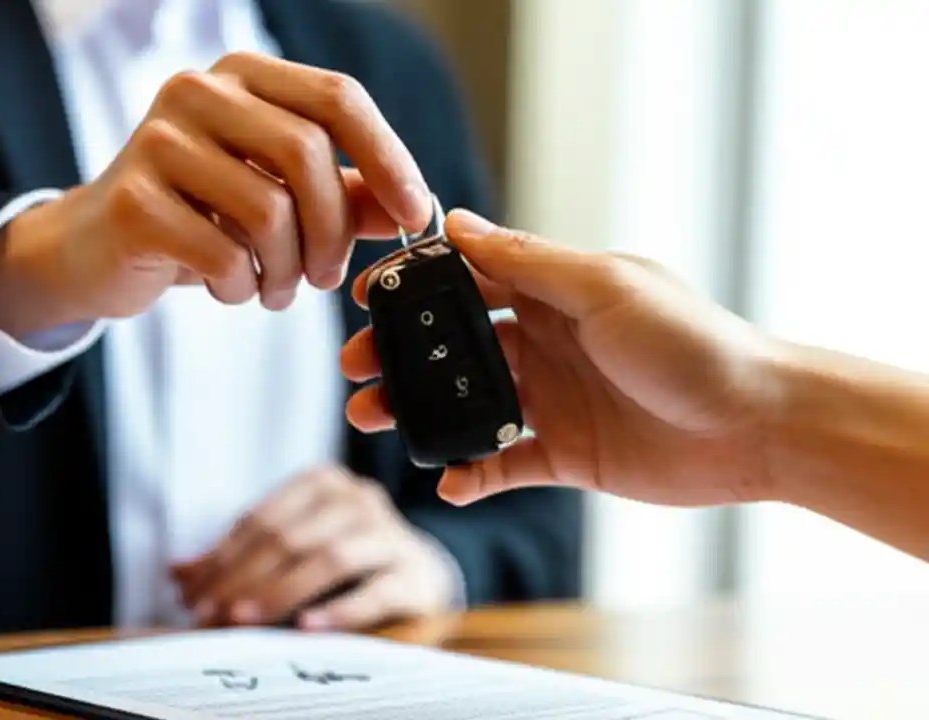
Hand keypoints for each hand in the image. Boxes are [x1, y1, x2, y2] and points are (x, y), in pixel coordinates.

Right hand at [0, 52, 428, 336]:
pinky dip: (241, 286)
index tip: (414, 215)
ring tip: (275, 290)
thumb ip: (341, 194)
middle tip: (328, 277)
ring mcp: (158, 141)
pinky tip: (232, 289)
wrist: (93, 249)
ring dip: (287, 269)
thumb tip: (409, 207)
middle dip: (333, 230)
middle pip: (306, 154)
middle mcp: (197, 93)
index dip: (387, 156)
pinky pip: (223, 252)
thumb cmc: (194, 216)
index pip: (335, 97)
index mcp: (241, 77)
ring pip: (268, 209)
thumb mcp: (272, 197)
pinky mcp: (133, 200)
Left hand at [172, 465, 457, 631]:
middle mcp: (357, 498)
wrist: (421, 576)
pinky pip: (375, 592)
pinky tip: (307, 627)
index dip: (220, 558)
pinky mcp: (415, 575)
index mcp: (321, 483)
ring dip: (279, 591)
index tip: (189, 595)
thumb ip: (239, 558)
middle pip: (288, 538)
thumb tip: (178, 574)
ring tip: (243, 620)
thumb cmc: (344, 559)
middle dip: (241, 579)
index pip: (260, 519)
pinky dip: (339, 610)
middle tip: (208, 615)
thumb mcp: (292, 548)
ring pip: (328, 558)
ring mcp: (390, 534)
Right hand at [341, 210, 785, 507]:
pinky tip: (445, 482)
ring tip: (375, 419)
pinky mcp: (565, 453)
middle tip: (355, 368)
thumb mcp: (606, 288)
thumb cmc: (693, 343)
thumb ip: (528, 262)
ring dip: (418, 411)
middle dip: (398, 354)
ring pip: (464, 403)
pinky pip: (501, 463)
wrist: (757, 426)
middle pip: (452, 345)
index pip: (467, 278)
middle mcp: (545, 341)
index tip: (364, 294)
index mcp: (554, 292)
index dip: (413, 285)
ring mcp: (552, 399)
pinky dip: (468, 473)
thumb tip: (455, 222)